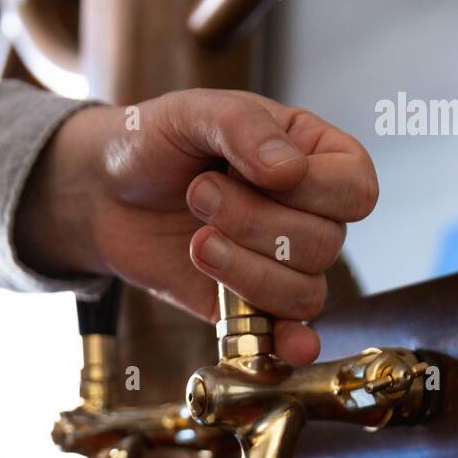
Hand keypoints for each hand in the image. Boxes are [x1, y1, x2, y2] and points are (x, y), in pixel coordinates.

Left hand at [15, 88, 377, 364]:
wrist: (103, 194)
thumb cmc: (154, 143)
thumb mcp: (195, 112)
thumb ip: (245, 128)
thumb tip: (290, 170)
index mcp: (312, 157)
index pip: (354, 189)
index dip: (313, 190)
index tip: (255, 173)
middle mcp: (307, 215)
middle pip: (324, 243)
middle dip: (257, 223)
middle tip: (199, 194)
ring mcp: (280, 265)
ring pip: (305, 292)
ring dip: (247, 271)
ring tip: (197, 241)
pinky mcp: (248, 308)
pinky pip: (285, 333)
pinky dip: (288, 342)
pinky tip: (285, 345)